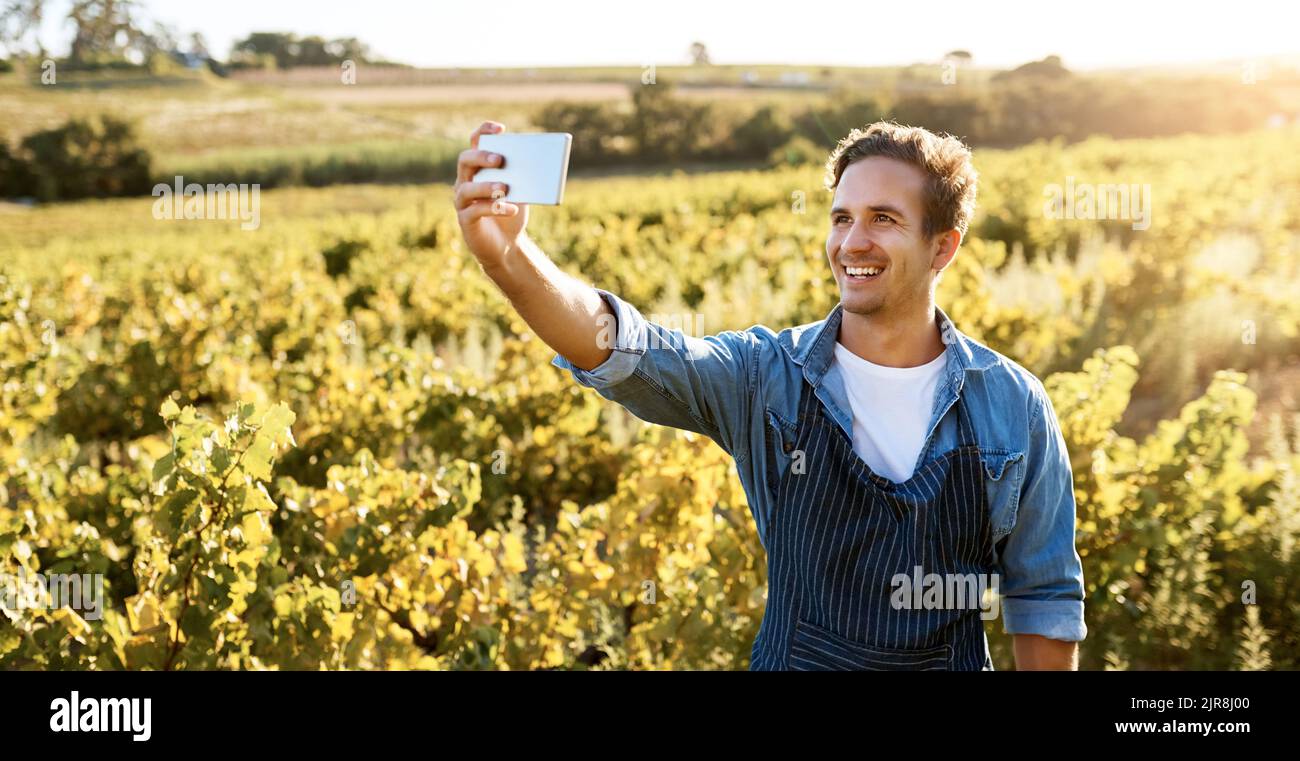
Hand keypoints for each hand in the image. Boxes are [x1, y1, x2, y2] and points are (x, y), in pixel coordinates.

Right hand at [453, 120, 529, 270]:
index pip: (475, 143)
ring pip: (466, 188)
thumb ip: (522, 178)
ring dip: (486, 186)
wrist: (507, 245)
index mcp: (478, 168)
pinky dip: (493, 209)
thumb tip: (535, 165)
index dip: (483, 132)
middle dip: (481, 157)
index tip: (499, 129)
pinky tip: (511, 209)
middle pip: (465, 160)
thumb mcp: (520, 192)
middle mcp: (465, 181)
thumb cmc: (511, 213)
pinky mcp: (465, 221)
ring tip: (505, 188)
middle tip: (501, 160)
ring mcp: (462, 201)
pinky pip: (474, 211)